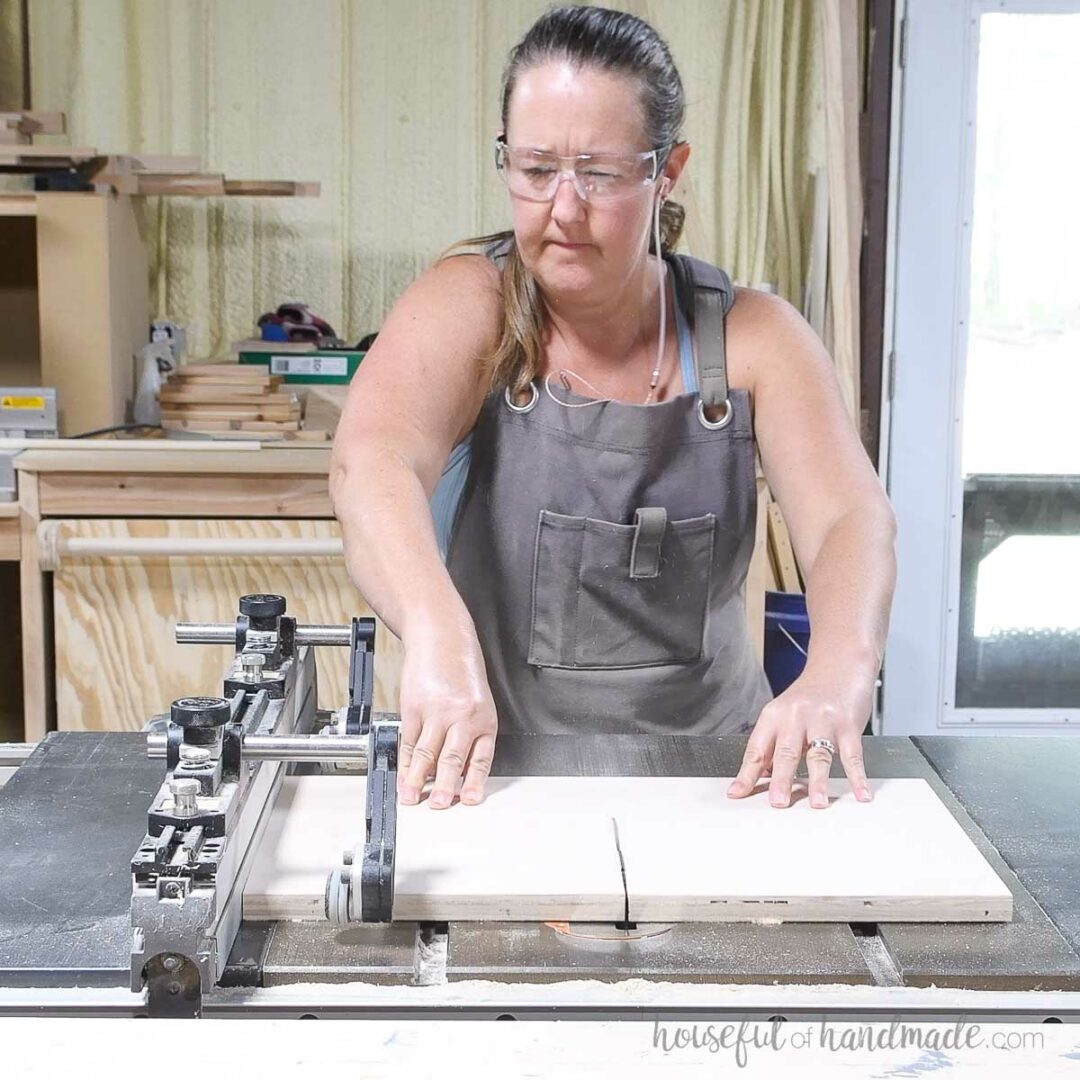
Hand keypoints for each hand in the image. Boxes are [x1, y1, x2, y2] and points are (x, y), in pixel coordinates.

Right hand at [396, 622, 496, 809]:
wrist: (442, 637)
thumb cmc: (462, 668)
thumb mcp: (478, 701)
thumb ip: (471, 734)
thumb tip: (459, 770)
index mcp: (484, 719)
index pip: (481, 758)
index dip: (474, 781)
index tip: (469, 800)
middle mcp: (463, 717)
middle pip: (453, 759)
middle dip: (445, 786)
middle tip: (439, 805)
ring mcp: (437, 712)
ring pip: (426, 754)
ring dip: (417, 779)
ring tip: (411, 797)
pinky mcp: (414, 707)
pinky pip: (409, 741)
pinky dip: (404, 761)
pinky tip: (403, 774)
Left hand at [727, 670, 873, 808]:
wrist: (839, 664)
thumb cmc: (810, 695)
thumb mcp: (784, 713)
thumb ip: (773, 743)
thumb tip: (761, 776)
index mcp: (774, 715)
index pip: (756, 749)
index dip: (746, 773)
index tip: (737, 793)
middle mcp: (795, 716)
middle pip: (786, 752)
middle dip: (781, 779)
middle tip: (777, 802)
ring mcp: (823, 720)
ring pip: (819, 754)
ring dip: (818, 781)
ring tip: (816, 803)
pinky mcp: (849, 724)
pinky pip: (853, 754)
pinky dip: (858, 776)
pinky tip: (860, 793)